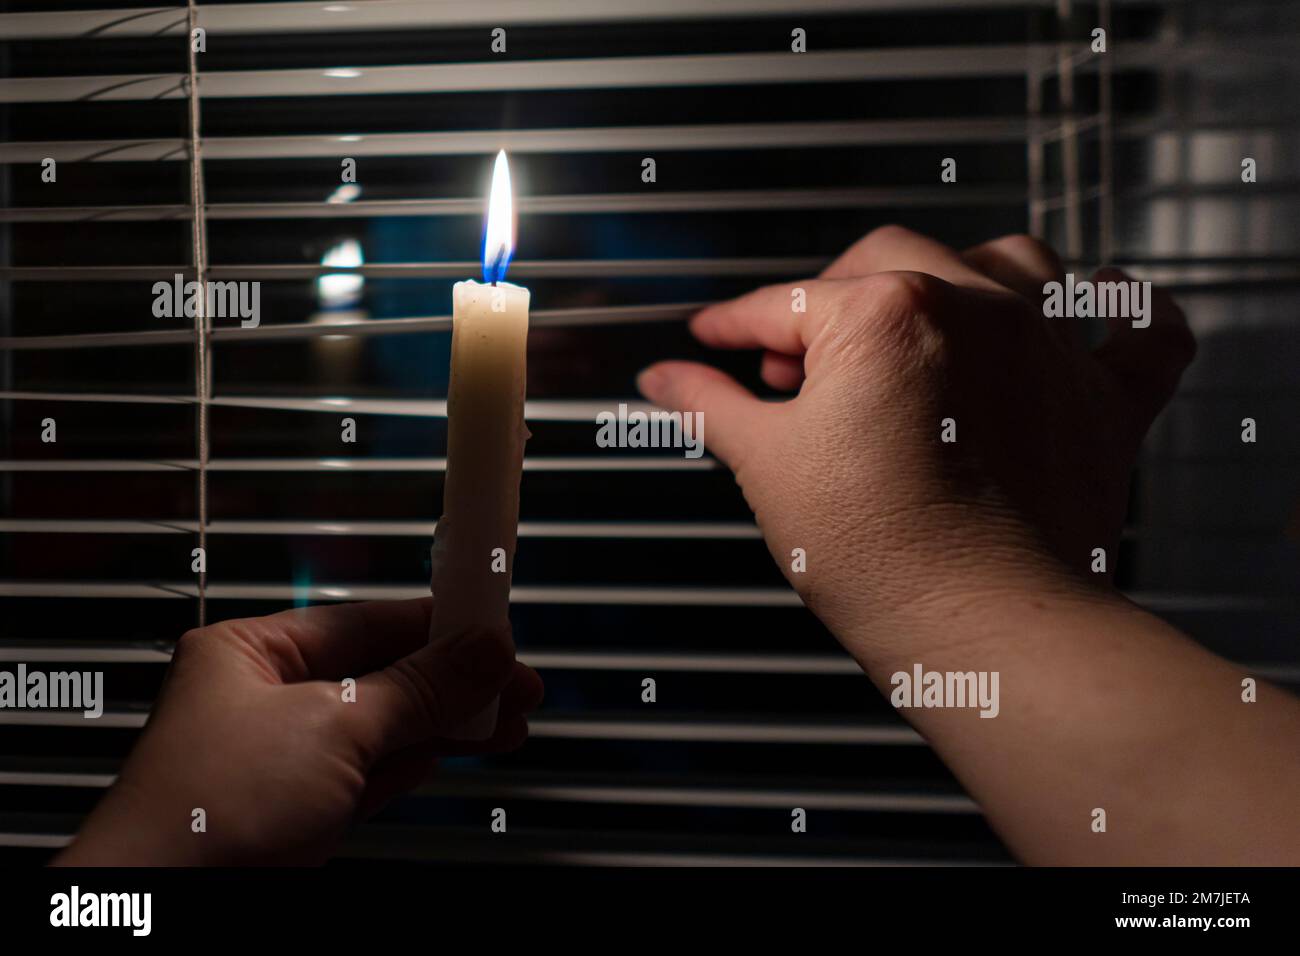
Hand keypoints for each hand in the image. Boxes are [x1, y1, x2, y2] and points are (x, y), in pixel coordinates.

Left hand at [54, 598, 542, 865]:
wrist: (165, 906)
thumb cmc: (203, 812)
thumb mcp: (334, 727)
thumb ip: (419, 687)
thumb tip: (482, 650)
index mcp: (250, 653)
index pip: (365, 621)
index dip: (437, 623)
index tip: (492, 624)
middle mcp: (264, 699)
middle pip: (382, 674)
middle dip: (453, 679)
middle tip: (513, 679)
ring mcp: (282, 757)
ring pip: (383, 726)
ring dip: (445, 724)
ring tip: (504, 719)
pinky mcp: (297, 809)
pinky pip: (372, 771)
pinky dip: (415, 762)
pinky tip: (452, 751)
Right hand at [638, 226, 1195, 652]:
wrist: (983, 630)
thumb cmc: (880, 558)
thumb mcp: (770, 468)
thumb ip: (713, 406)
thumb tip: (666, 380)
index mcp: (883, 315)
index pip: (783, 303)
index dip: (735, 325)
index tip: (716, 339)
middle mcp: (974, 307)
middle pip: (885, 261)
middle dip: (828, 299)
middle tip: (796, 364)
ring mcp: (1048, 346)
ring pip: (1008, 259)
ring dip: (956, 275)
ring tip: (919, 315)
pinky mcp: (1105, 400)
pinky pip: (1141, 328)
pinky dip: (1119, 311)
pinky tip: (1094, 308)